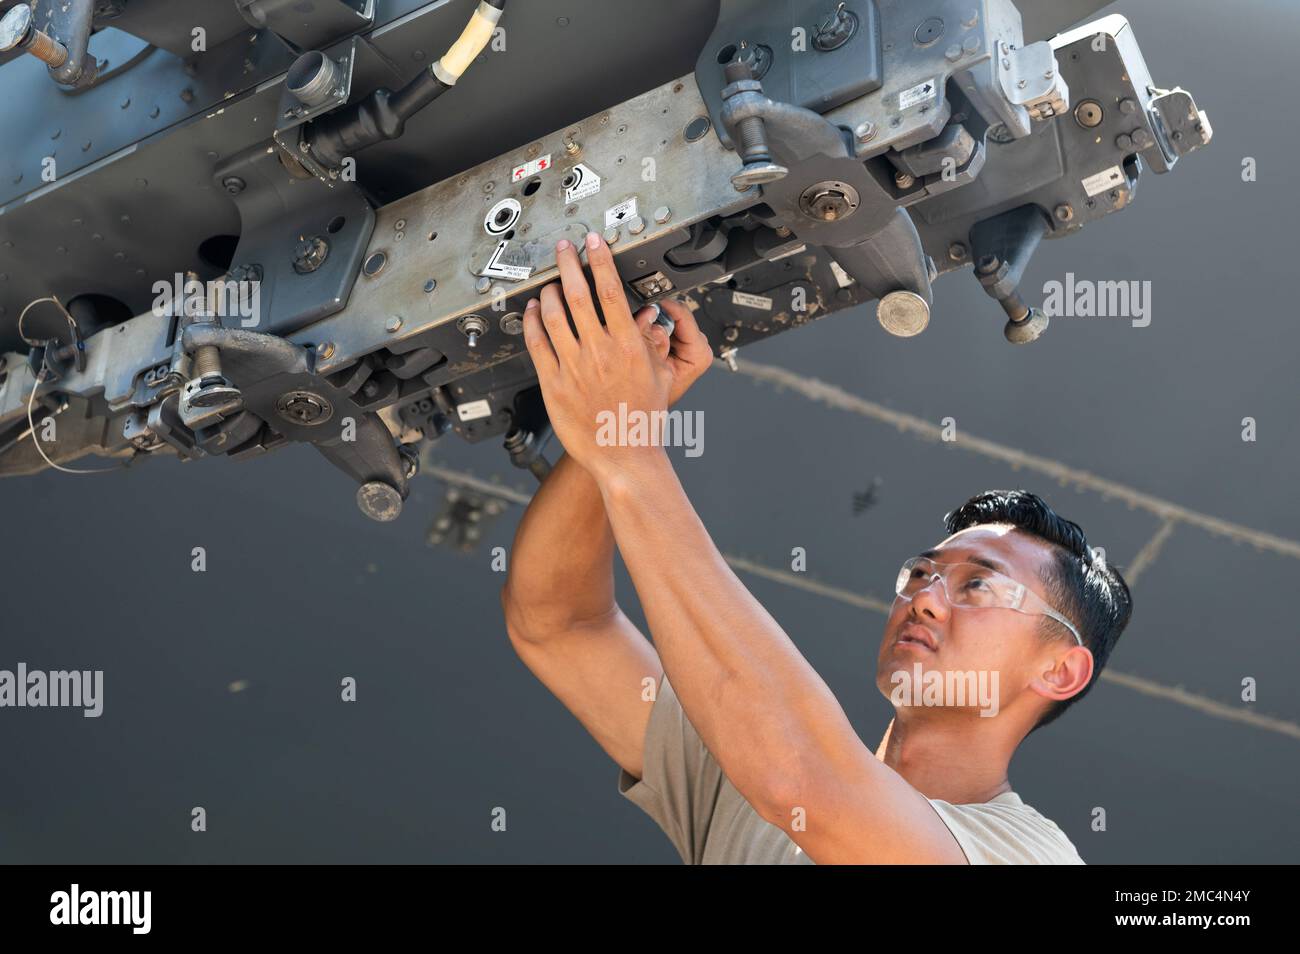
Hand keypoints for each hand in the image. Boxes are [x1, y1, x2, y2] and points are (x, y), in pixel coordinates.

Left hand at [523, 232, 710, 479]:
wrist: (625, 456)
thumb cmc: (642, 420)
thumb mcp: (660, 375)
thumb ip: (649, 343)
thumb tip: (646, 320)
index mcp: (628, 345)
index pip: (610, 290)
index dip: (600, 260)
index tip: (593, 243)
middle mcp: (599, 352)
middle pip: (579, 294)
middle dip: (569, 265)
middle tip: (563, 249)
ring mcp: (574, 367)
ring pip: (554, 317)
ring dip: (549, 293)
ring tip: (549, 282)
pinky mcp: (554, 384)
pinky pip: (537, 345)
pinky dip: (532, 323)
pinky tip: (532, 312)